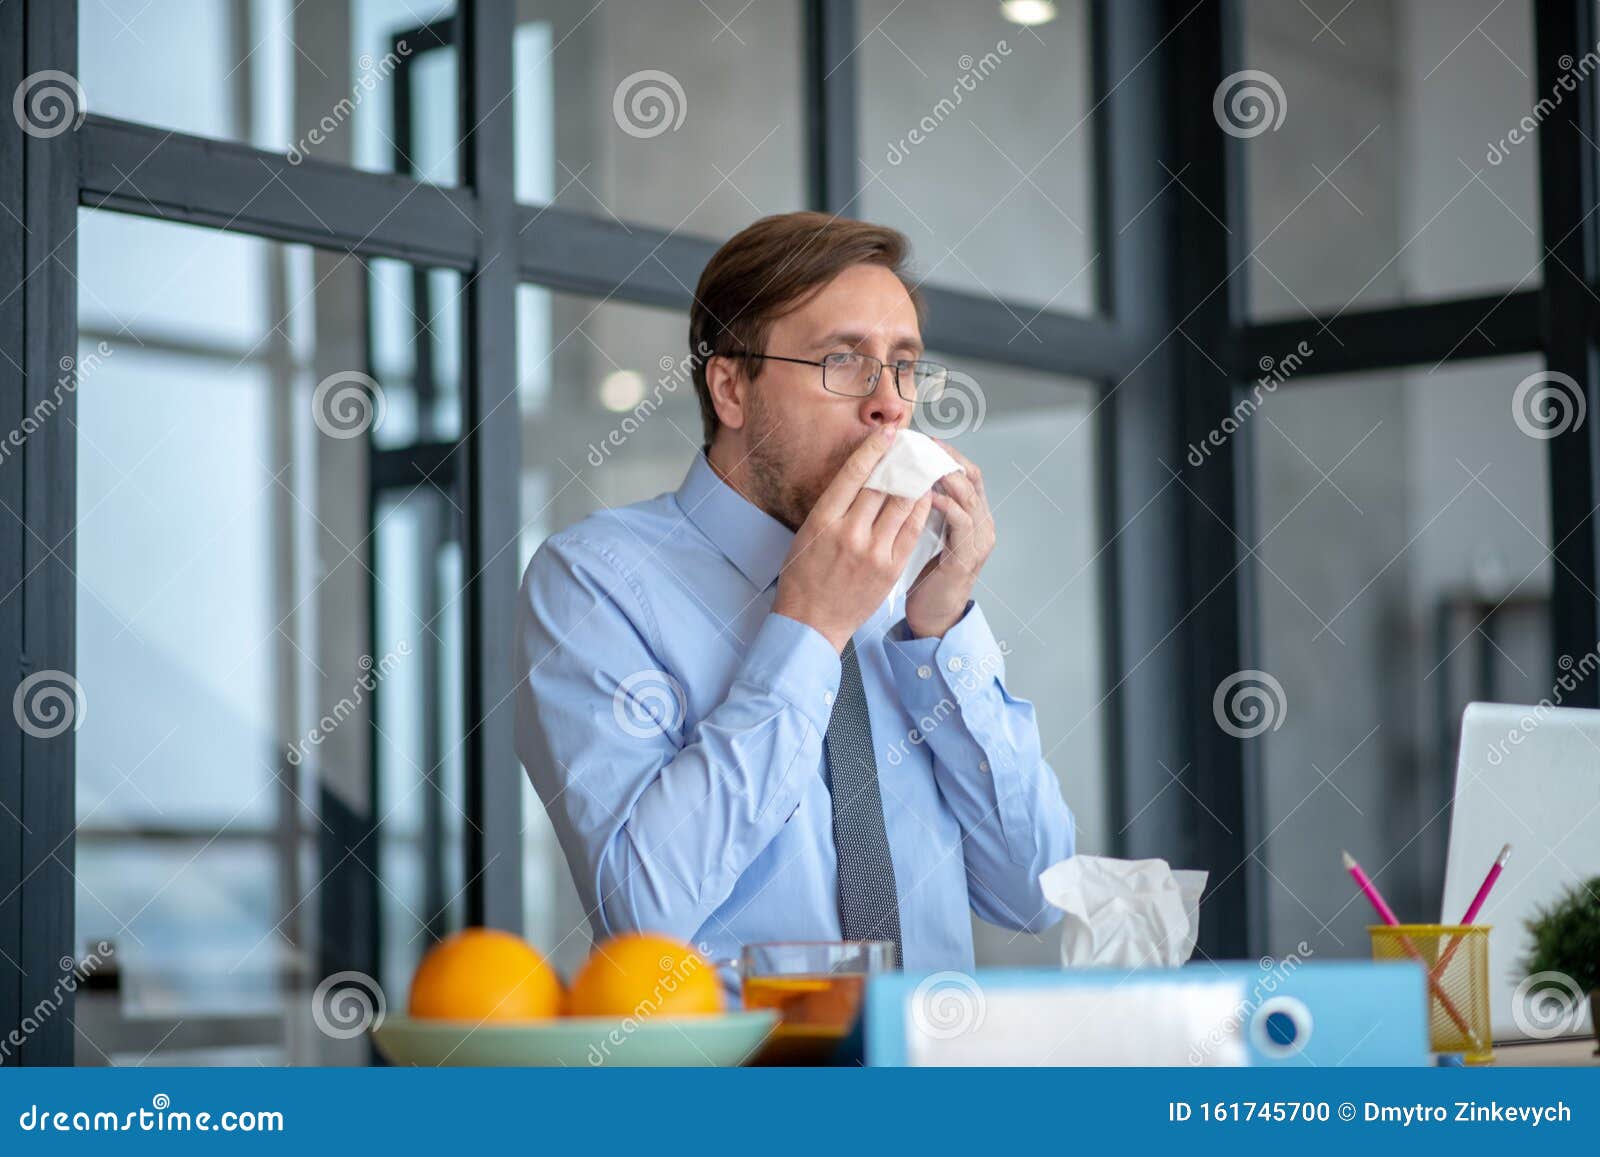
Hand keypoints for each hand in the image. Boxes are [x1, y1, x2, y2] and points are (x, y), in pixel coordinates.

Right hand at [773, 426, 933, 652]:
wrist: (811, 621)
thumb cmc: (804, 576)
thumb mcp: (808, 534)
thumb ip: (833, 507)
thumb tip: (860, 476)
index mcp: (823, 520)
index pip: (854, 474)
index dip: (875, 448)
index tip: (889, 432)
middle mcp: (849, 532)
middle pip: (881, 485)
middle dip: (899, 461)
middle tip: (913, 444)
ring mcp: (872, 551)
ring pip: (901, 504)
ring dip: (915, 481)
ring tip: (924, 465)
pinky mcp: (890, 568)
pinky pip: (911, 530)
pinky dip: (920, 509)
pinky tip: (926, 496)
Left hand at [905, 441, 994, 638]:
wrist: (933, 616)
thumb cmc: (926, 575)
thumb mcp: (929, 532)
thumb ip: (927, 508)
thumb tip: (908, 476)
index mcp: (974, 517)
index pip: (968, 474)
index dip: (950, 454)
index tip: (927, 439)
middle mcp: (983, 525)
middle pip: (971, 478)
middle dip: (948, 458)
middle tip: (924, 443)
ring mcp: (978, 541)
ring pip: (968, 496)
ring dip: (946, 476)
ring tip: (924, 461)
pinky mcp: (967, 557)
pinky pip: (961, 523)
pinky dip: (946, 504)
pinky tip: (927, 494)